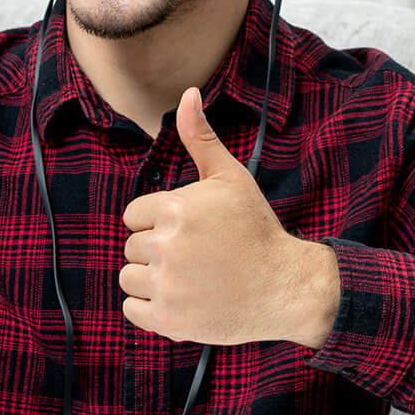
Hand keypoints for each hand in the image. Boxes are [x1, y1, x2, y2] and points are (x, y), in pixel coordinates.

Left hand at [118, 88, 338, 347]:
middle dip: (157, 250)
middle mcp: (167, 247)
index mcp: (175, 209)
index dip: (158, 221)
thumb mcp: (230, 178)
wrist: (285, 286)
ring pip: (128, 278)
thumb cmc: (256, 229)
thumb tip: (187, 93)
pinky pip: (131, 310)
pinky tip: (180, 299)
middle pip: (132, 246)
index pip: (133, 215)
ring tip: (187, 278)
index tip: (188, 231)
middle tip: (196, 256)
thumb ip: (200, 137)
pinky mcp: (169, 321)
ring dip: (150, 280)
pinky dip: (149, 309)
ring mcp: (167, 286)